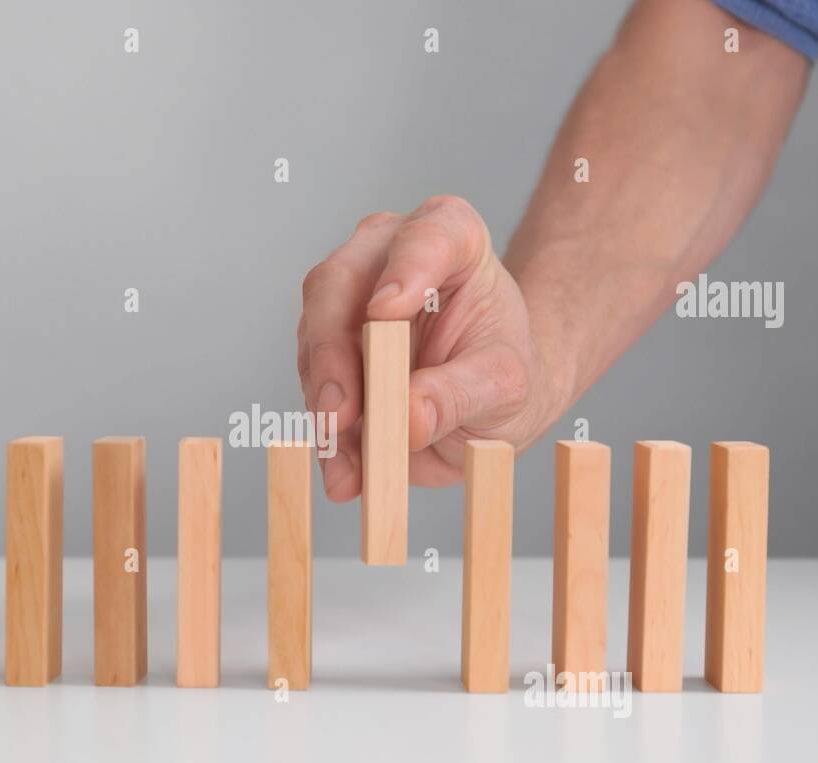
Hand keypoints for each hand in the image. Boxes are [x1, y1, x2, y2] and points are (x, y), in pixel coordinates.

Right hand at [297, 195, 565, 500]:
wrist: (487, 402)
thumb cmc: (502, 372)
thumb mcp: (504, 387)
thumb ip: (460, 393)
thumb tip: (409, 417)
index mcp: (449, 237)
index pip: (424, 236)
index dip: (403, 268)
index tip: (386, 311)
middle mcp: (385, 255)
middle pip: (339, 284)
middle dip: (334, 352)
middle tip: (341, 410)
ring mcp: (346, 302)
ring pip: (315, 339)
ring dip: (325, 403)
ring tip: (347, 459)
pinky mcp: (324, 351)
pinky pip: (313, 388)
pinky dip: (327, 435)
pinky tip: (343, 471)